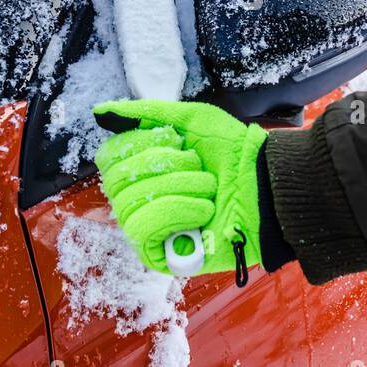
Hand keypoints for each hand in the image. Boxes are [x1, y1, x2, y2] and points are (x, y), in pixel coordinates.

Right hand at [92, 100, 267, 277]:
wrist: (265, 184)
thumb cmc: (231, 152)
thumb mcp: (191, 119)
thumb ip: (145, 113)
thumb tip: (101, 111)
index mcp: (140, 167)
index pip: (108, 156)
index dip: (139, 144)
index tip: (175, 140)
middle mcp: (137, 198)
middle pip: (117, 180)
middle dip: (165, 165)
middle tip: (198, 166)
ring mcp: (147, 228)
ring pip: (130, 204)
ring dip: (179, 188)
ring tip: (208, 189)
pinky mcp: (160, 255)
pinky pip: (143, 229)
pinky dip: (177, 211)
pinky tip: (203, 212)